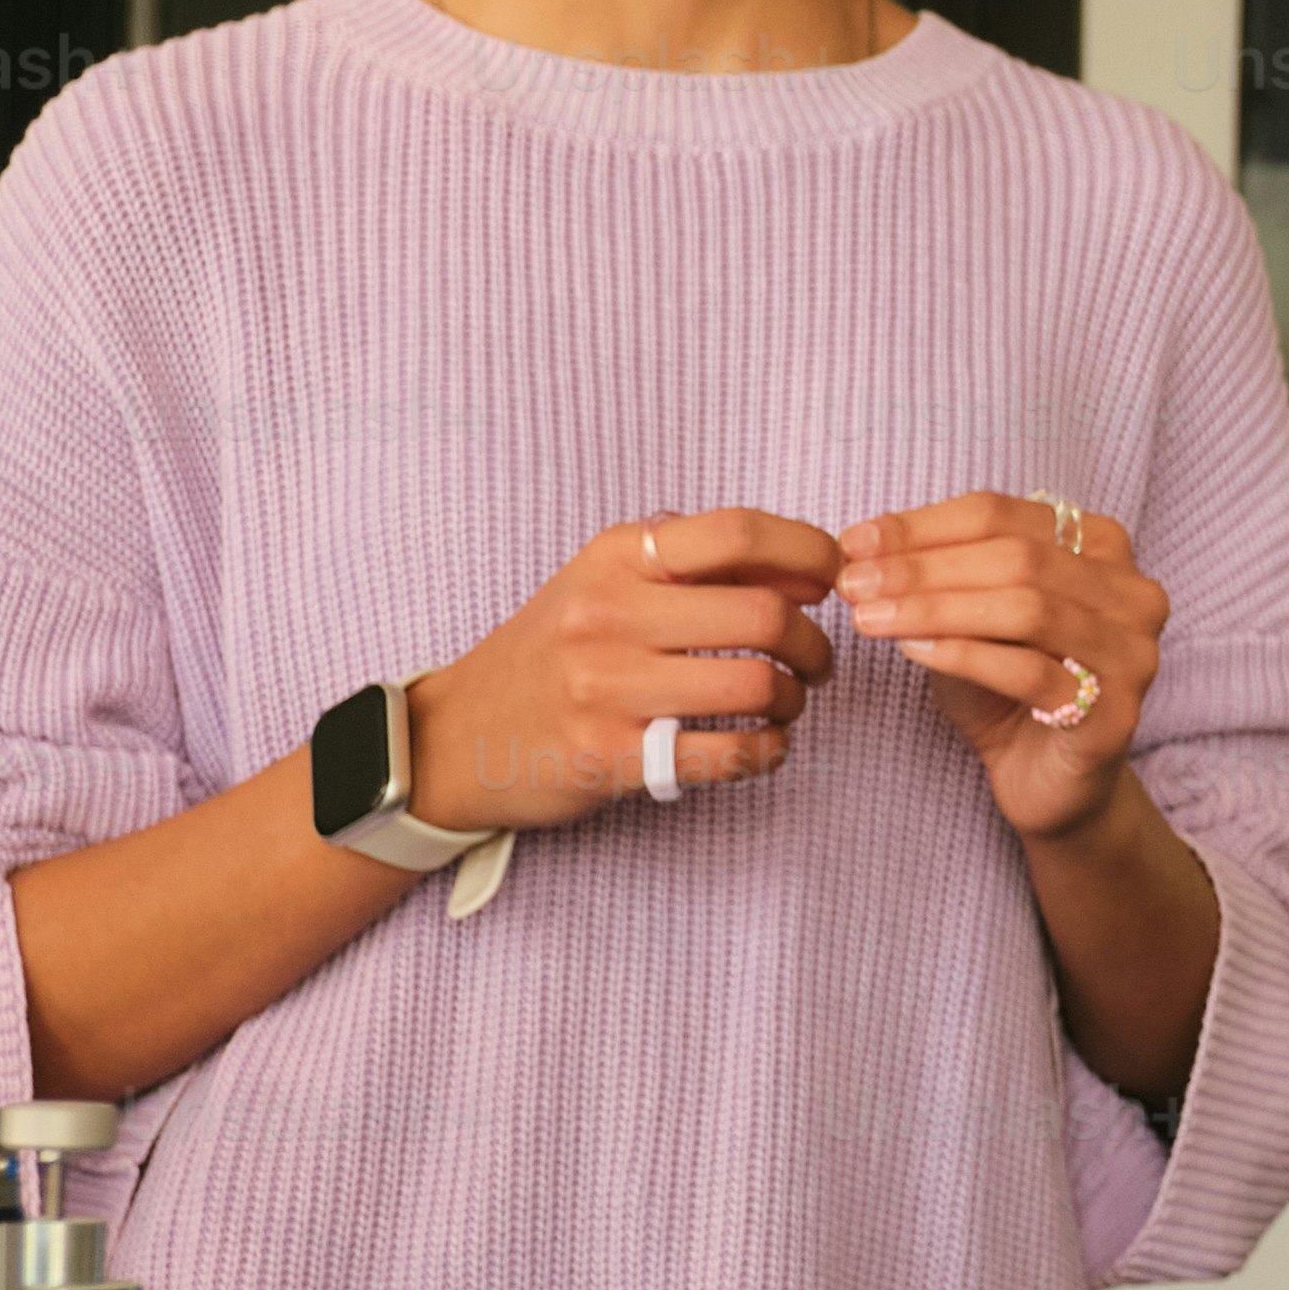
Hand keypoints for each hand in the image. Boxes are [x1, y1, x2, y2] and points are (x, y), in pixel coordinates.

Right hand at [409, 511, 838, 832]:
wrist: (455, 736)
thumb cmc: (552, 652)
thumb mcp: (604, 581)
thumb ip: (691, 562)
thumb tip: (804, 563)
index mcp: (615, 557)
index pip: (737, 532)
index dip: (807, 551)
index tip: (833, 578)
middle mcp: (609, 613)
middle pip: (765, 614)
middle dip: (815, 643)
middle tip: (816, 662)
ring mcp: (608, 687)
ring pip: (756, 685)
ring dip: (794, 699)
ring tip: (787, 703)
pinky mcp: (613, 757)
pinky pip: (730, 753)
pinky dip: (770, 750)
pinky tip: (764, 744)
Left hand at [842, 493, 1163, 839]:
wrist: (1048, 781)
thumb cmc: (1007, 689)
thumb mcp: (969, 616)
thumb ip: (938, 576)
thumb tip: (862, 547)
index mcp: (1102, 547)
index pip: (1003, 514)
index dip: (923, 525)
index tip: (855, 543)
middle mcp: (1133, 593)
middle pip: (1019, 557)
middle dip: (924, 568)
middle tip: (853, 584)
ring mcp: (1133, 653)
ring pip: (1029, 609)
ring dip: (936, 608)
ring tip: (870, 619)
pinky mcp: (1116, 713)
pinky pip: (1033, 673)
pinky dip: (965, 656)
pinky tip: (914, 652)